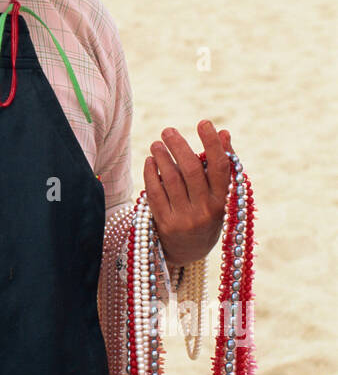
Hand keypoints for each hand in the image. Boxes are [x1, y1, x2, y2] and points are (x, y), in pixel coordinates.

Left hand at [143, 120, 231, 268]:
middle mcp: (205, 211)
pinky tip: (150, 161)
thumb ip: (222, 165)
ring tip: (156, 144)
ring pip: (171, 180)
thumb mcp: (219, 195)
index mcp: (222, 201)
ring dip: (162, 157)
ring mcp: (184, 219)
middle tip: (168, 131)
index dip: (213, 143)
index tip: (204, 122)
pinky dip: (151, 173)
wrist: (189, 252)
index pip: (220, 167)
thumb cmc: (207, 214)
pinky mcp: (164, 224)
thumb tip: (224, 132)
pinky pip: (155, 193)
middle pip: (191, 170)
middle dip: (179, 146)